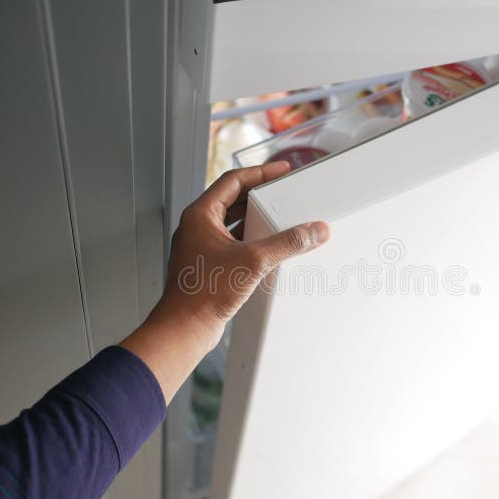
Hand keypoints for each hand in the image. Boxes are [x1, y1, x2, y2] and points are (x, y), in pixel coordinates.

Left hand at [121, 161, 329, 403]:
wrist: (185, 328)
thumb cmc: (202, 293)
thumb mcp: (253, 262)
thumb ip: (287, 244)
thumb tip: (313, 231)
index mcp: (201, 215)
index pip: (233, 180)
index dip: (260, 172)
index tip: (281, 170)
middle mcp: (198, 227)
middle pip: (232, 199)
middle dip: (260, 195)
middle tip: (283, 191)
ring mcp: (201, 246)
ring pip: (232, 222)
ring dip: (255, 218)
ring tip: (279, 216)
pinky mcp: (207, 265)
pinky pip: (232, 243)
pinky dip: (250, 240)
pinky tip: (267, 248)